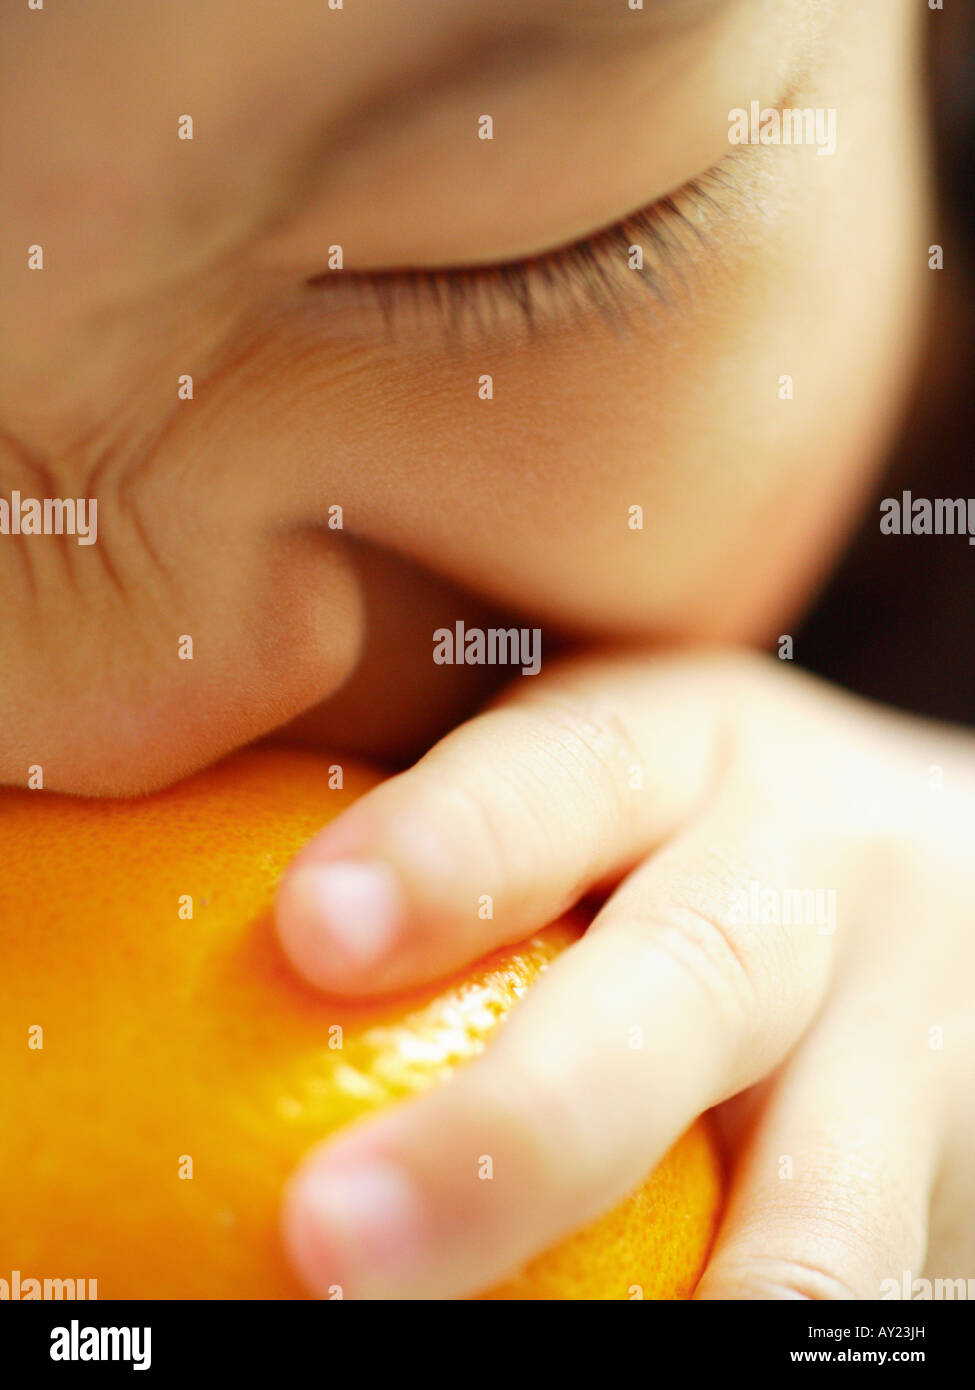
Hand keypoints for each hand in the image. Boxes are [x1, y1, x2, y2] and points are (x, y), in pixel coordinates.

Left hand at [274, 649, 974, 1298]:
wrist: (960, 874)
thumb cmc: (702, 828)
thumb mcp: (610, 780)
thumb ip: (470, 833)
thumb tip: (240, 940)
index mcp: (697, 747)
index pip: (573, 773)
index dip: (448, 845)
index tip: (309, 929)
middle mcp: (820, 879)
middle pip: (692, 986)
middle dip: (517, 1130)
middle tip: (332, 1236)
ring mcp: (917, 1045)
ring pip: (823, 1205)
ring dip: (695, 1308)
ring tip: (497, 1374)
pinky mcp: (960, 1181)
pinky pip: (880, 1291)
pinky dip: (748, 1344)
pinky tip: (666, 1350)